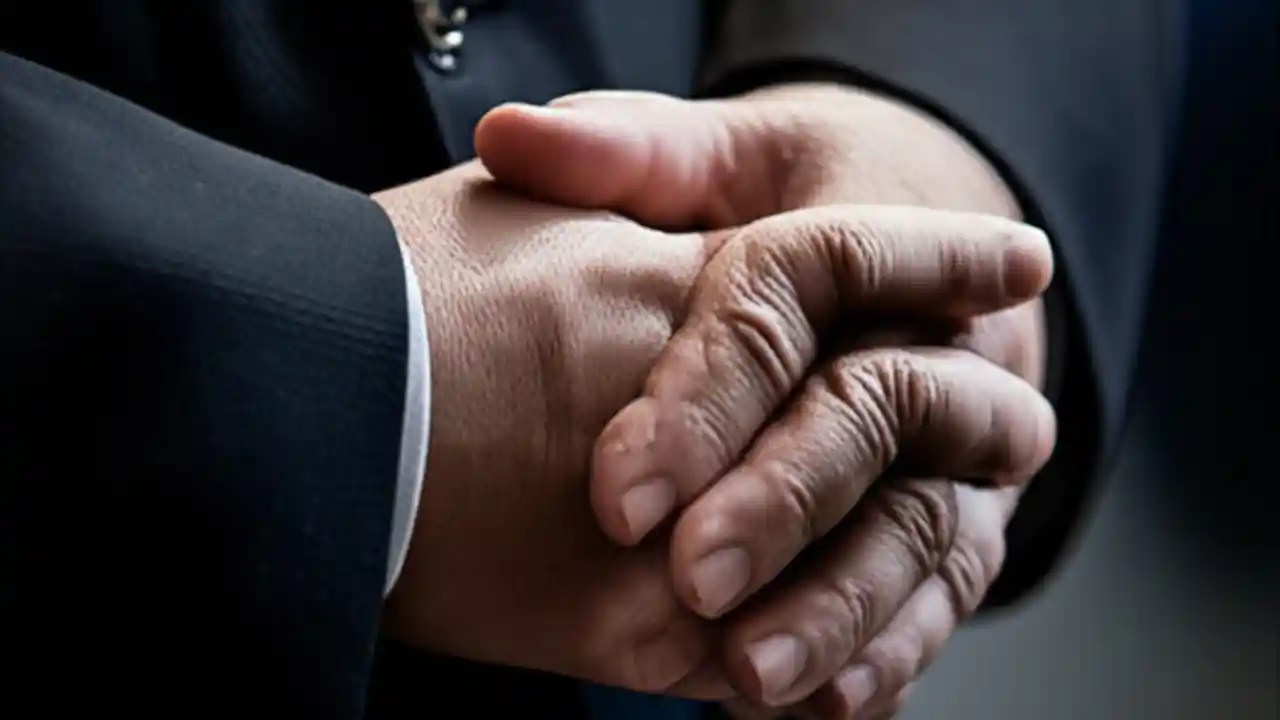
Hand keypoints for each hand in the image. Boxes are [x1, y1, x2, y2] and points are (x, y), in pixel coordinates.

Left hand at [375, 159, 1052, 697]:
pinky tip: (819, 703)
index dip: (710, 393)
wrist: (910, 264)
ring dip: (840, 603)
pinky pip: (942, 594)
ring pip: (926, 525)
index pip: (800, 296)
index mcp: (876, 229)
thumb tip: (511, 140)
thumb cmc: (790, 204)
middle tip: (687, 576)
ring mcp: (964, 442)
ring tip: (748, 670)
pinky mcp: (964, 519)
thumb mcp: (715, 157)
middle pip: (882, 413)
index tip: (615, 490)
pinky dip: (884, 649)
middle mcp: (941, 335)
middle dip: (786, 498)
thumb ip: (625, 153)